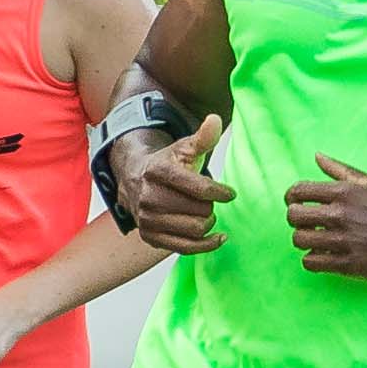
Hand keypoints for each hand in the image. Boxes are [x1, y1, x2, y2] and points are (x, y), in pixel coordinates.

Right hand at [111, 113, 234, 253]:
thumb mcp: (185, 147)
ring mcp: (147, 219)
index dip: (221, 192)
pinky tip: (218, 237)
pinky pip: (186, 248)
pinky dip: (206, 244)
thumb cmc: (168, 163)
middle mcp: (149, 197)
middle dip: (210, 206)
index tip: (230, 194)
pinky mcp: (149, 237)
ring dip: (207, 222)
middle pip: (201, 211)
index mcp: (159, 171)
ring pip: (195, 229)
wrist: (136, 180)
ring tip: (204, 213)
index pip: (200, 188)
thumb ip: (203, 137)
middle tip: (206, 200)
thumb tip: (215, 120)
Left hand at [285, 154, 366, 280]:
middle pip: (294, 216)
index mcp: (344, 192)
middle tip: (306, 223)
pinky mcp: (348, 264)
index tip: (297, 203)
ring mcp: (343, 241)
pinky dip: (313, 259)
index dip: (292, 197)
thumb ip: (341, 170)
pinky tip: (324, 256)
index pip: (298, 191)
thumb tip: (317, 156)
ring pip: (299, 240)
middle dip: (296, 219)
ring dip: (304, 240)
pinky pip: (312, 263)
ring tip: (316, 240)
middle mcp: (340, 215)